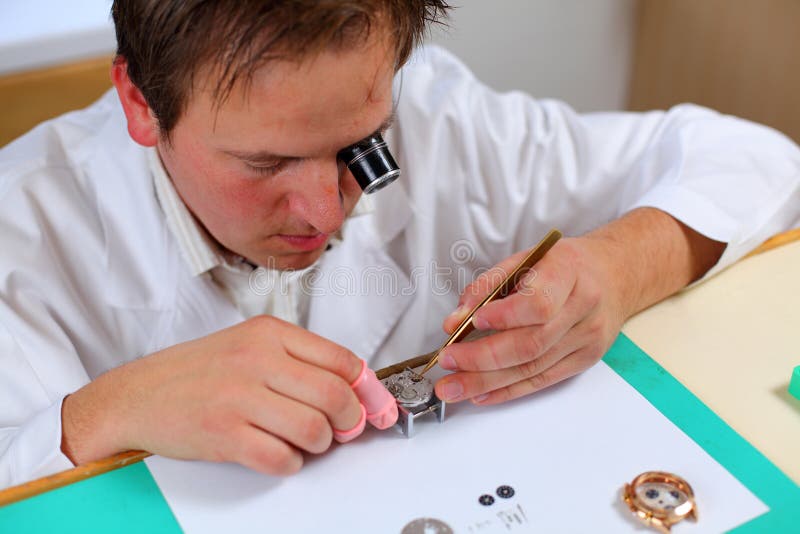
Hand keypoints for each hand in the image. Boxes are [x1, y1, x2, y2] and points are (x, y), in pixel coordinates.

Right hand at [62, 316, 392, 475]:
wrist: (136, 396)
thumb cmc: (196, 372)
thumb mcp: (249, 346)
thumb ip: (299, 362)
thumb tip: (354, 390)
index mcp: (269, 333)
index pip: (342, 360)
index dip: (369, 389)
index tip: (377, 406)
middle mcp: (257, 360)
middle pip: (335, 395)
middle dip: (351, 421)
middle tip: (345, 430)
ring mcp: (239, 397)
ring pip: (314, 430)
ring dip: (319, 444)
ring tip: (305, 440)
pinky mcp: (224, 435)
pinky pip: (282, 459)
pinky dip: (290, 463)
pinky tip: (278, 452)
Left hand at [434, 236, 625, 404]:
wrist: (615, 275)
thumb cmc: (567, 264)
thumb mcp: (528, 258)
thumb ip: (489, 285)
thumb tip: (456, 319)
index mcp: (569, 273)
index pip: (539, 304)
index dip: (504, 317)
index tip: (471, 322)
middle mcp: (583, 308)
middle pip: (531, 343)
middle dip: (482, 357)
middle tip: (448, 361)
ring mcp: (586, 339)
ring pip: (533, 368)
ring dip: (487, 381)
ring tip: (454, 386)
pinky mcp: (583, 360)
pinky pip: (542, 381)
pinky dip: (508, 390)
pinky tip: (481, 394)